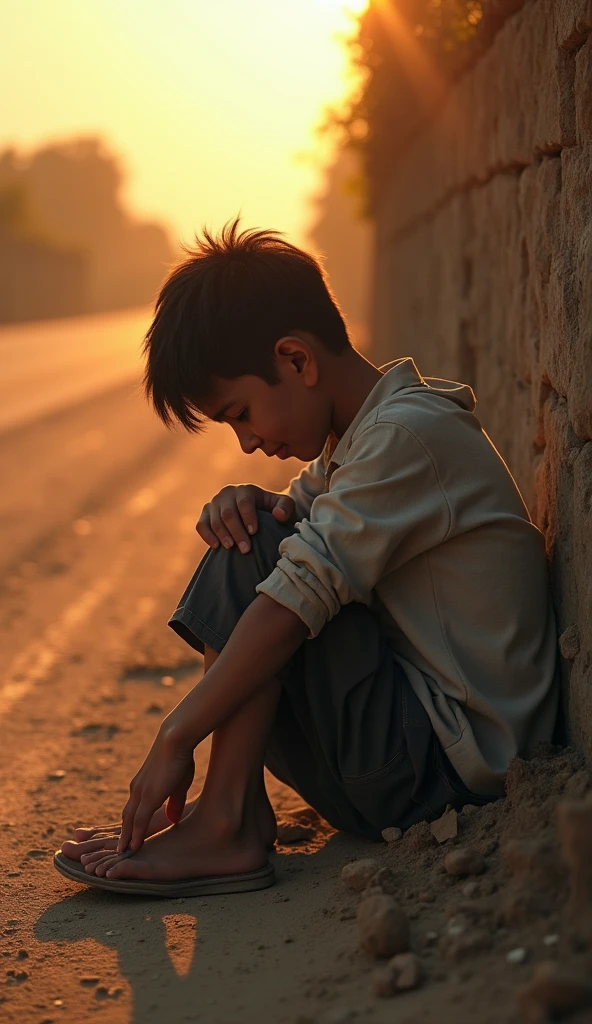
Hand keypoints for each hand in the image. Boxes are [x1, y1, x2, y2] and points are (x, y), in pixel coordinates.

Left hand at [117, 721, 194, 853]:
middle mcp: (137, 790)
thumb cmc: (180, 756)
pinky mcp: (148, 796)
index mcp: (143, 786)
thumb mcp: (178, 783)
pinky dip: (134, 835)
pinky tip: (133, 847)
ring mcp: (140, 793)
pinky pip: (138, 821)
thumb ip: (173, 802)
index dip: (130, 827)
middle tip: (118, 852)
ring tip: (122, 855)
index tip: (127, 841)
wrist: (176, 738)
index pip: (133, 811)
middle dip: (123, 835)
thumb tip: (171, 818)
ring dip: (126, 838)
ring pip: (128, 821)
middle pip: (126, 818)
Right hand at [196, 484, 295, 552]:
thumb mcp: (284, 505)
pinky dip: (207, 535)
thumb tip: (278, 515)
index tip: (254, 532)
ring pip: (214, 519)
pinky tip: (216, 547)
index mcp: (246, 490)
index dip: (248, 517)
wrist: (257, 514)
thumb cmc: (272, 510)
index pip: (244, 502)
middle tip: (245, 549)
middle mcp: (227, 493)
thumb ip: (286, 507)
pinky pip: (201, 525)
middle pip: (228, 513)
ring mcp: (214, 503)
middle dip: (236, 531)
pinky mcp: (205, 514)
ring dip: (222, 535)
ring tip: (231, 548)